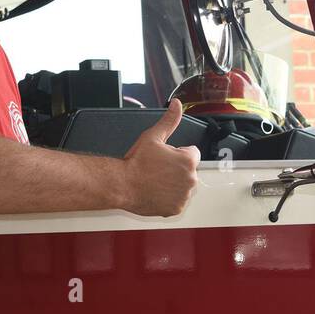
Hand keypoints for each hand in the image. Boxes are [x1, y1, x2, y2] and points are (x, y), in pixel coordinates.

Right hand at [118, 99, 199, 216]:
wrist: (122, 184)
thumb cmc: (135, 163)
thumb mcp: (153, 136)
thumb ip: (169, 120)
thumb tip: (177, 105)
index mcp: (188, 160)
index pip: (192, 153)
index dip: (177, 154)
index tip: (165, 158)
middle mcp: (190, 179)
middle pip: (188, 171)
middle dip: (176, 169)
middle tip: (157, 169)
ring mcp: (183, 195)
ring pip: (182, 186)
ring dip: (173, 184)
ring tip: (155, 181)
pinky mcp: (176, 208)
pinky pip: (176, 201)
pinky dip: (168, 198)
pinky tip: (156, 192)